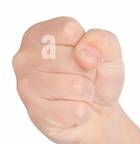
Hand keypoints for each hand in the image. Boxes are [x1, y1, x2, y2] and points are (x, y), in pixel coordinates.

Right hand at [12, 16, 125, 143]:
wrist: (99, 113)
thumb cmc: (99, 77)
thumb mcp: (109, 52)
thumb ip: (102, 40)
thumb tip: (84, 54)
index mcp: (38, 35)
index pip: (69, 30)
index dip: (88, 45)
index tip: (85, 55)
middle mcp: (25, 58)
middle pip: (73, 59)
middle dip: (89, 72)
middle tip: (83, 78)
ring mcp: (26, 86)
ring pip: (76, 86)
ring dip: (87, 92)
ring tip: (79, 93)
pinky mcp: (35, 113)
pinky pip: (76, 110)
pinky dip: (83, 112)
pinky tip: (72, 109)